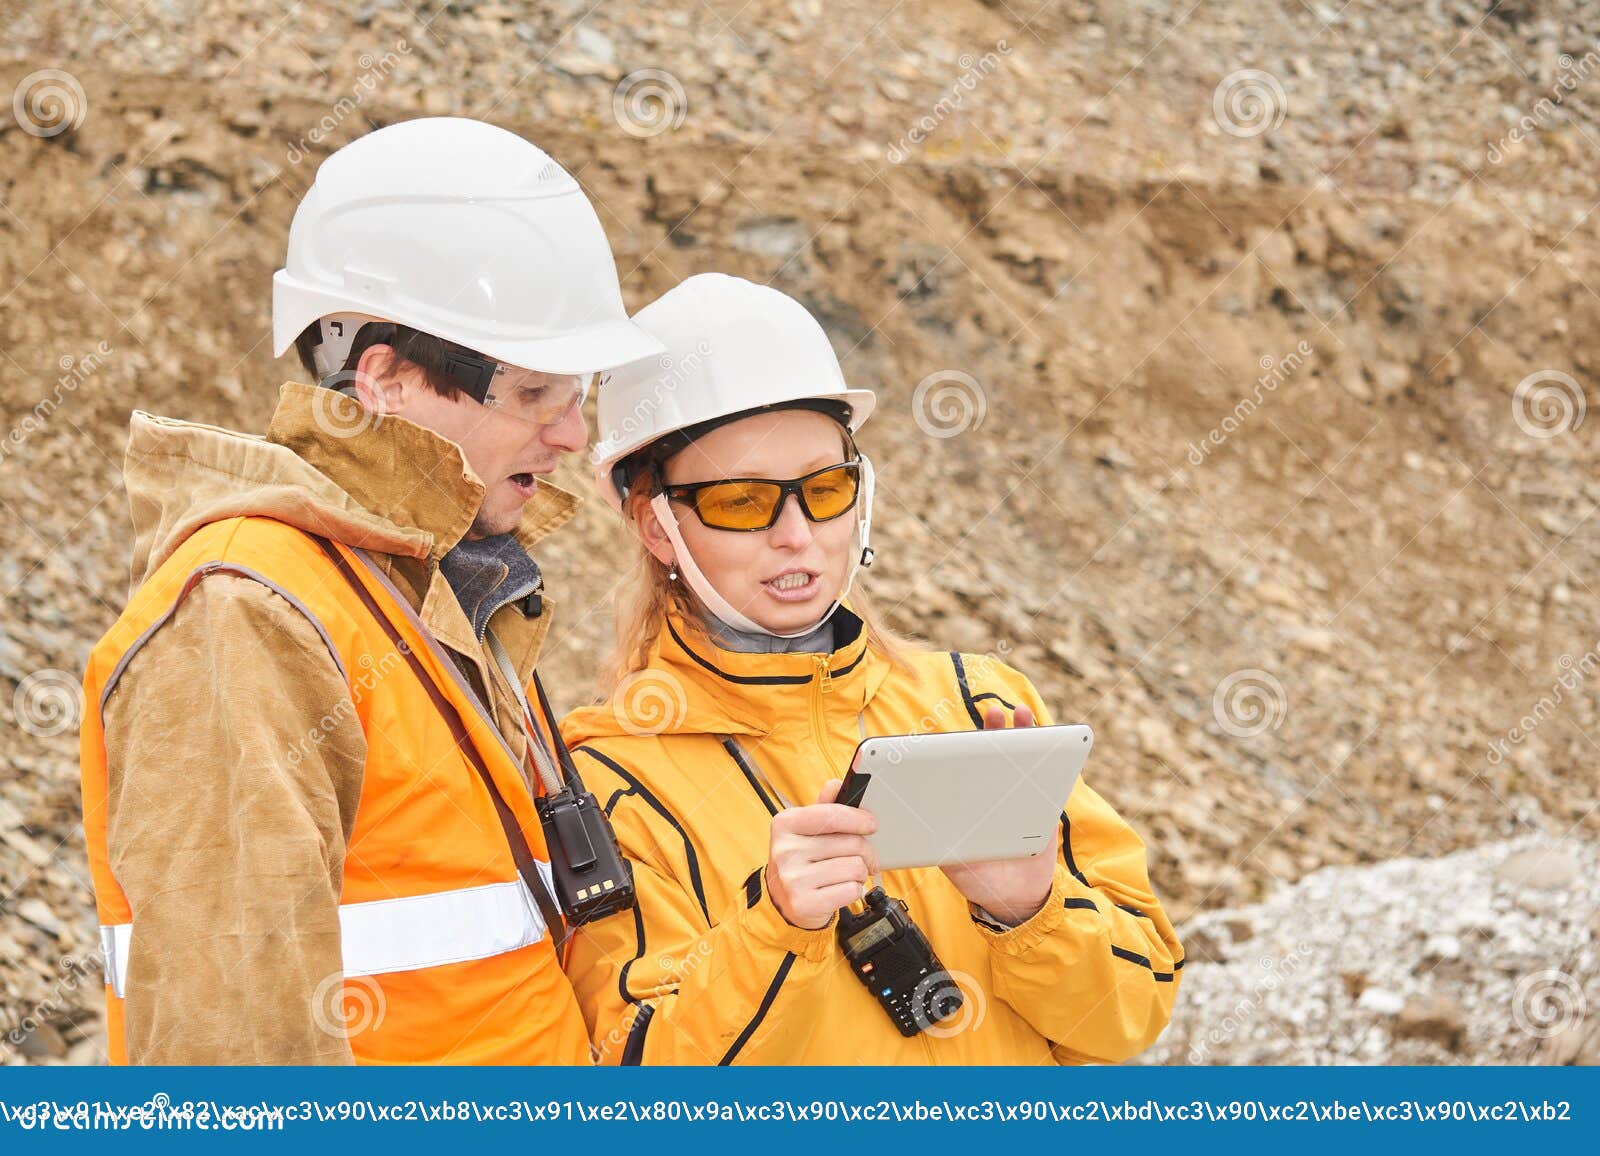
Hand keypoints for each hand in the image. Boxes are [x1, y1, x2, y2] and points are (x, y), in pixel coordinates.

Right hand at [766, 779, 878, 929]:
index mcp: (785, 824)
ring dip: (860, 872)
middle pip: (852, 843)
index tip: (871, 824)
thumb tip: (837, 783)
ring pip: (855, 867)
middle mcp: (785, 850)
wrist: (782, 899)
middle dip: (866, 851)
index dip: (858, 818)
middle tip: (864, 856)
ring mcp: (792, 879)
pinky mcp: (804, 903)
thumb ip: (825, 807)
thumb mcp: (807, 829)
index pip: (832, 815)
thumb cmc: (802, 858)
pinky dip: (854, 890)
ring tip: (848, 873)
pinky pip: (852, 890)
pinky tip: (841, 889)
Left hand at [940, 704, 1057, 925]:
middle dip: (991, 732)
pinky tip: (1050, 740)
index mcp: (966, 804)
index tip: (952, 736)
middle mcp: (989, 794)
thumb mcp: (958, 868)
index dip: (954, 751)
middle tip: (993, 713)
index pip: (959, 770)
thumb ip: (947, 850)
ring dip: (1020, 733)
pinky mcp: (1040, 804)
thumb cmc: (982, 880)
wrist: (1020, 899)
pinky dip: (1047, 755)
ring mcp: (1015, 796)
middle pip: (989, 756)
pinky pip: (1044, 775)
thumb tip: (930, 830)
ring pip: (1016, 759)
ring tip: (1021, 715)